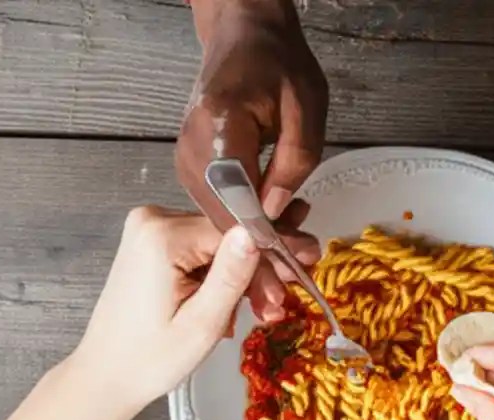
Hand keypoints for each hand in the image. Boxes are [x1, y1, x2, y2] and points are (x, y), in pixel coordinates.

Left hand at [70, 207, 259, 408]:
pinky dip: (216, 278)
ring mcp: (148, 230)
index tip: (288, 284)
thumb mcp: (202, 323)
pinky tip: (227, 306)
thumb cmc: (148, 360)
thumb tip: (254, 233)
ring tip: (253, 314)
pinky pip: (199, 251)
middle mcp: (151, 221)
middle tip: (272, 308)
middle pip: (226, 237)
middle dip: (255, 273)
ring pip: (217, 245)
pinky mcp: (150, 243)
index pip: (235, 232)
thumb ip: (231, 274)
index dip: (266, 261)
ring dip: (238, 279)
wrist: (106, 375)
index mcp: (161, 236)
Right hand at [178, 0, 327, 322]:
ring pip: (220, 224)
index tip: (280, 286)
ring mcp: (188, 163)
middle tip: (280, 308)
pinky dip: (242, 237)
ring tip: (278, 294)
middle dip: (253, 269)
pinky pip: (219, 212)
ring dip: (249, 257)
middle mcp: (193, 152)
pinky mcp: (194, 170)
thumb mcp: (305, 108)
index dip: (261, 250)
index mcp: (219, 129)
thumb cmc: (278, 64)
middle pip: (223, 224)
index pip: (239, 203)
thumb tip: (277, 214)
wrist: (242, 35)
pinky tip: (267, 262)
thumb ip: (293, 162)